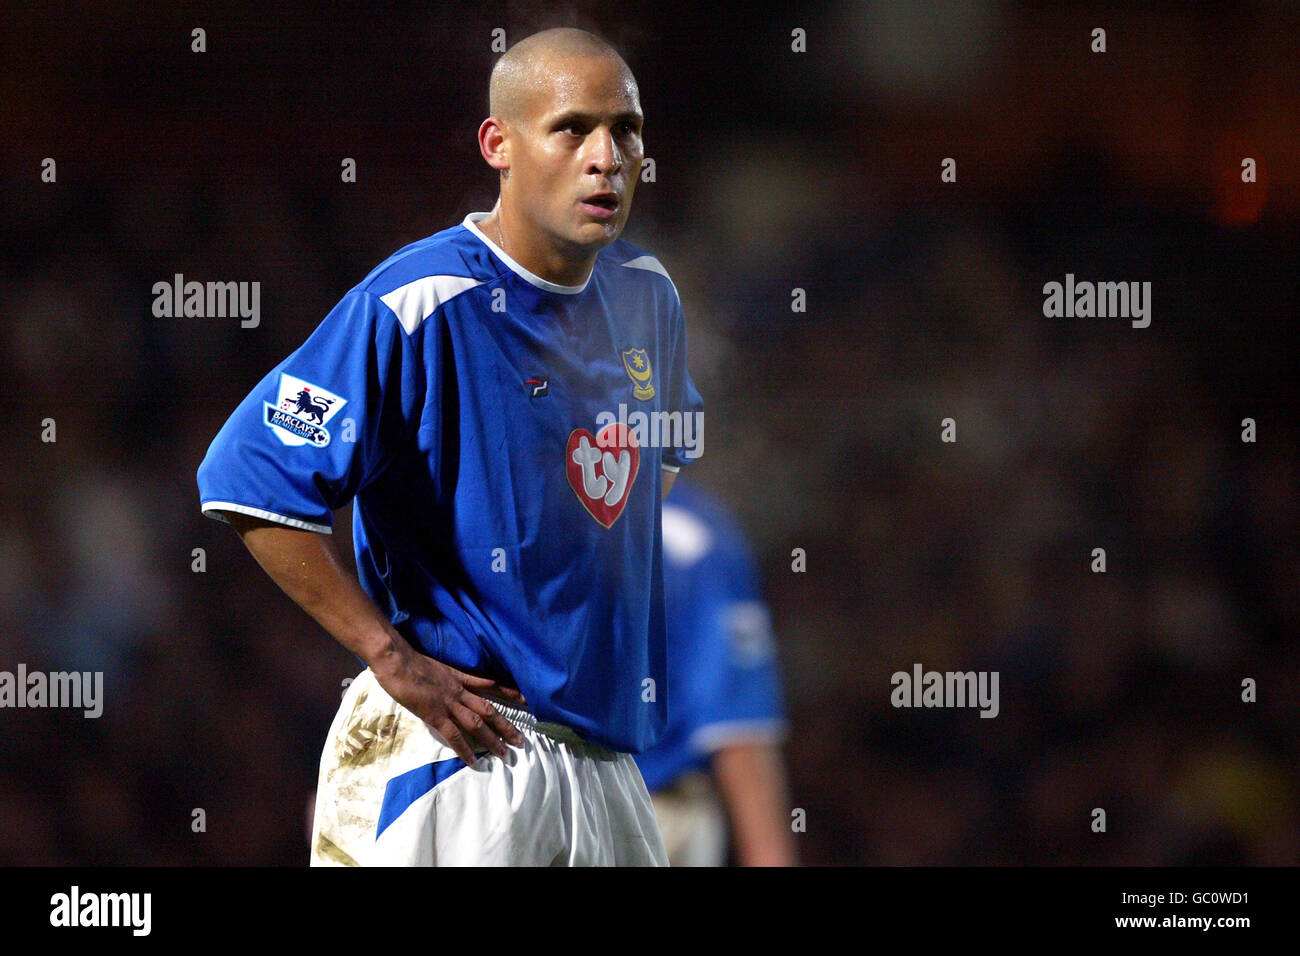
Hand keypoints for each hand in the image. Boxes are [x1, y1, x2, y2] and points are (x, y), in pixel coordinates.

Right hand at [372, 643, 526, 765]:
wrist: (397, 660)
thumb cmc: (410, 661)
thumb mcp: (435, 666)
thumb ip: (446, 677)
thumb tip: (449, 684)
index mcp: (459, 678)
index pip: (490, 685)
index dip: (509, 692)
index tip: (526, 699)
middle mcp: (459, 691)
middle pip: (489, 710)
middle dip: (506, 726)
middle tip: (521, 741)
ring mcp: (449, 703)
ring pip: (477, 724)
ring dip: (492, 740)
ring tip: (505, 753)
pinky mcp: (435, 714)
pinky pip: (453, 734)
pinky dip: (464, 749)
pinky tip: (473, 761)